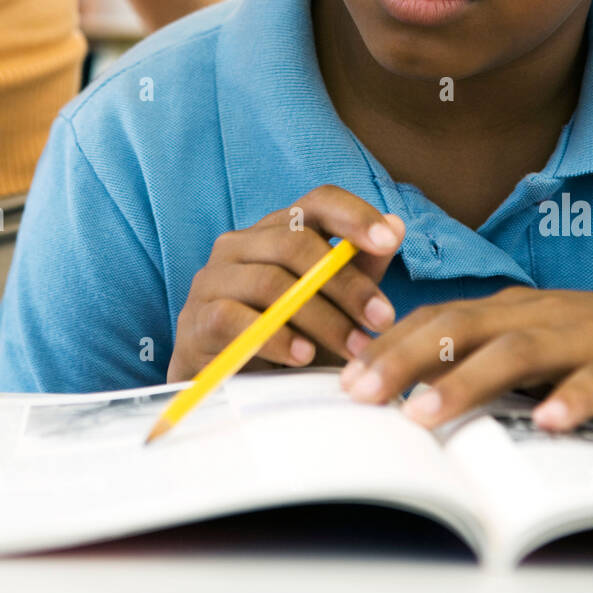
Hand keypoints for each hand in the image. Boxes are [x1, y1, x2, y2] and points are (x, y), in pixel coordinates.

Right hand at [168, 186, 405, 381]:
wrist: (232, 390)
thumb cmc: (290, 342)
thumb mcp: (333, 307)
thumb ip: (361, 269)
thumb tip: (396, 227)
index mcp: (276, 230)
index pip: (316, 202)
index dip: (353, 215)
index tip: (388, 241)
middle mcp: (240, 243)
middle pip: (296, 242)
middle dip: (347, 283)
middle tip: (381, 320)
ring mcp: (213, 279)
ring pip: (271, 282)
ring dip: (321, 318)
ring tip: (354, 350)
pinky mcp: (195, 319)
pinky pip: (236, 318)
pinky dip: (276, 338)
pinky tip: (304, 357)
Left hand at [339, 287, 592, 436]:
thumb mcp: (547, 343)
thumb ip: (494, 356)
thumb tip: (424, 384)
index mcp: (518, 311)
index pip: (442, 317)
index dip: (392, 343)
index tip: (347, 375)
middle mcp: (544, 316)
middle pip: (464, 326)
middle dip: (406, 358)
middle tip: (361, 393)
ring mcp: (587, 339)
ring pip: (519, 351)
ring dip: (467, 380)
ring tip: (426, 414)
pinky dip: (572, 399)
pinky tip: (548, 423)